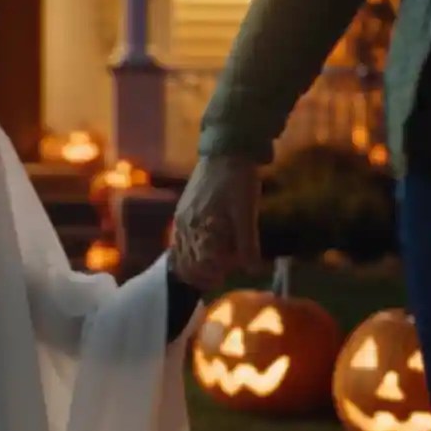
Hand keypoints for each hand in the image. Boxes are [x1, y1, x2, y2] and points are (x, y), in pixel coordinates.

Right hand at [169, 155, 261, 289]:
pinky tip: (199, 253)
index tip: (225, 278)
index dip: (213, 274)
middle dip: (201, 274)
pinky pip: (179, 240)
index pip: (200, 264)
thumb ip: (247, 243)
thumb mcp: (247, 213)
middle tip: (218, 279)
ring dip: (192, 266)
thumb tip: (252, 271)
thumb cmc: (238, 182)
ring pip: (179, 253)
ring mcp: (182, 218)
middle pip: (186, 262)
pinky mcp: (183, 211)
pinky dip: (187, 252)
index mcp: (199, 227)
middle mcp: (185, 226)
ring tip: (209, 272)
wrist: (226, 151)